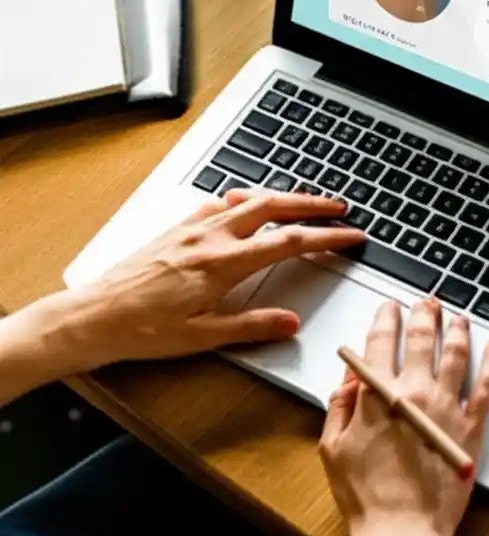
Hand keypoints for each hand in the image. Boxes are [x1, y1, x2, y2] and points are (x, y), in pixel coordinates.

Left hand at [51, 189, 364, 370]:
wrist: (90, 317)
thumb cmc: (139, 331)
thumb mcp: (201, 338)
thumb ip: (250, 327)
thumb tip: (289, 321)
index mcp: (222, 266)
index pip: (288, 242)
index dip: (327, 237)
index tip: (351, 235)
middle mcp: (208, 239)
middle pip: (273, 206)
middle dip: (312, 203)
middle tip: (339, 207)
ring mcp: (190, 230)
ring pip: (246, 199)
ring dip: (281, 196)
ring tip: (303, 200)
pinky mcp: (174, 230)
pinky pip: (217, 204)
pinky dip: (243, 199)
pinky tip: (245, 204)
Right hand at [321, 299, 488, 535]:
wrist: (403, 528)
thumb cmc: (367, 495)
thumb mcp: (333, 448)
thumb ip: (339, 406)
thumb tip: (350, 377)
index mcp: (378, 395)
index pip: (382, 342)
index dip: (386, 318)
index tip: (389, 307)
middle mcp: (416, 393)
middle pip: (422, 339)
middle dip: (424, 314)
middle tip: (427, 302)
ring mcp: (447, 407)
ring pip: (456, 354)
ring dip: (457, 329)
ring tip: (458, 317)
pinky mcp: (472, 427)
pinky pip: (487, 386)